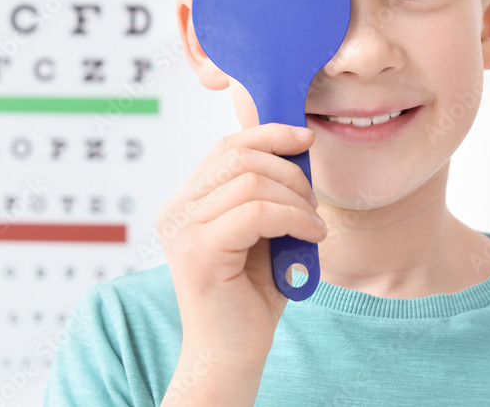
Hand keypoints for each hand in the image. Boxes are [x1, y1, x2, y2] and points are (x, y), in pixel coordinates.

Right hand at [156, 123, 325, 365]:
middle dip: (288, 170)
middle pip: (238, 156)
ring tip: (313, 225)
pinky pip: (257, 212)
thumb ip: (267, 194)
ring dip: (296, 199)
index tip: (305, 139)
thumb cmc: (250, 297)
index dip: (268, 135)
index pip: (226, 147)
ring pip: (251, 182)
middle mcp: (176, 211)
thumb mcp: (262, 233)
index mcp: (186, 202)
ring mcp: (182, 229)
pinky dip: (294, 219)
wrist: (230, 354)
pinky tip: (311, 237)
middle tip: (312, 202)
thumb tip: (297, 148)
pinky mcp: (198, 251)